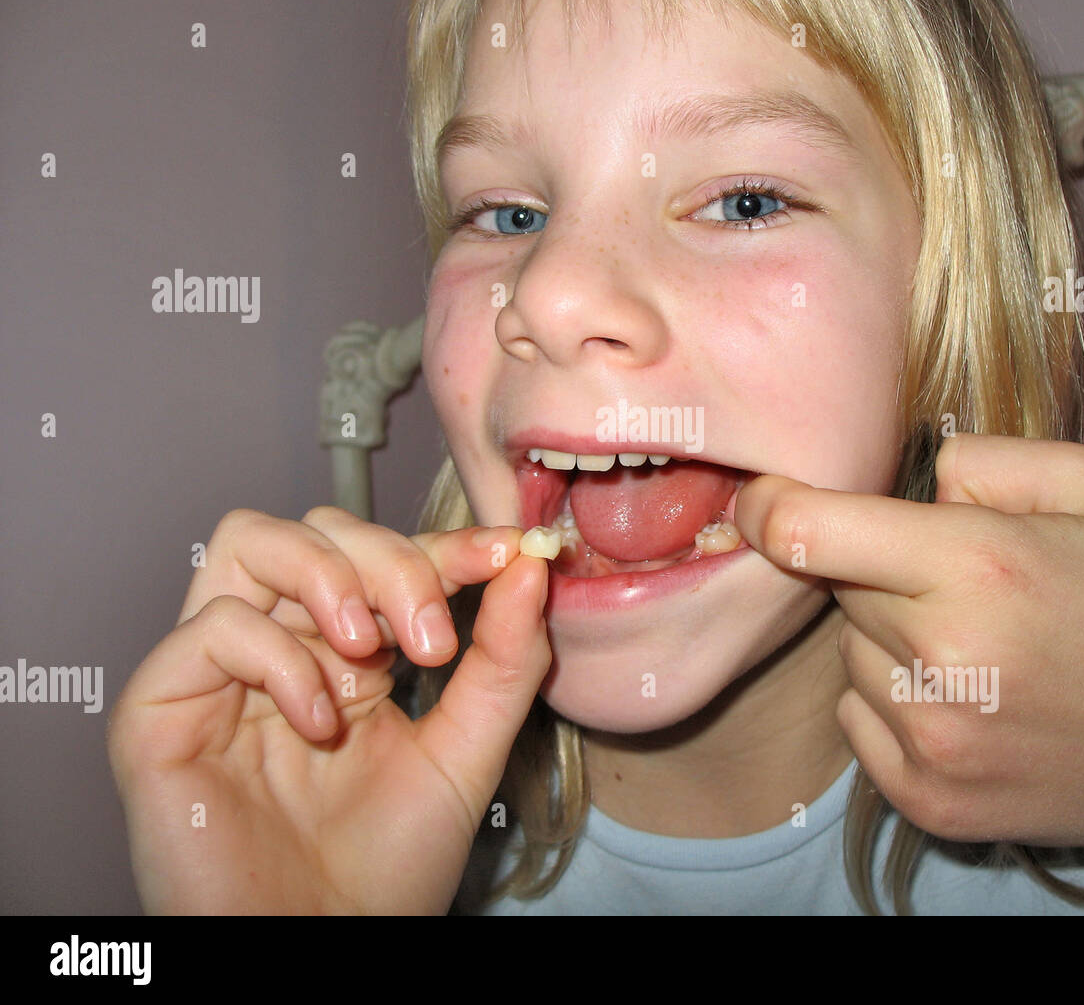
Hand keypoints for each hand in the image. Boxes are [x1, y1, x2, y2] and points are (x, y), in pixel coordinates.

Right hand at [107, 506, 549, 913]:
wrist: (325, 953)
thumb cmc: (387, 868)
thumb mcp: (466, 752)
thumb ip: (502, 660)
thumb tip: (527, 563)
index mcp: (345, 651)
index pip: (386, 555)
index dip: (446, 543)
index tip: (505, 553)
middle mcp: (279, 646)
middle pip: (319, 528)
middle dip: (392, 561)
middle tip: (431, 639)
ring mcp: (217, 674)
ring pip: (248, 541)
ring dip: (329, 577)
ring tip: (372, 650)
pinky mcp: (159, 710)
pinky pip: (212, 627)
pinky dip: (279, 660)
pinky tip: (320, 723)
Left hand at [735, 433, 1083, 912]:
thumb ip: (981, 455)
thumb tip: (902, 477)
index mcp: (978, 569)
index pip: (809, 531)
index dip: (767, 506)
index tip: (759, 499)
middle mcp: (944, 661)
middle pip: (835, 587)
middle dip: (874, 569)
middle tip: (952, 581)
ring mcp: (932, 743)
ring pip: (848, 655)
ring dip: (889, 639)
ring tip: (975, 646)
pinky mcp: (926, 799)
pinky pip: (857, 718)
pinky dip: (892, 700)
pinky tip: (965, 698)